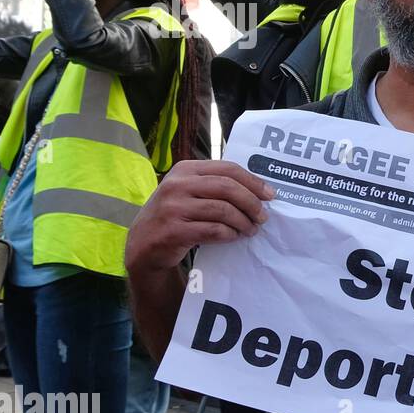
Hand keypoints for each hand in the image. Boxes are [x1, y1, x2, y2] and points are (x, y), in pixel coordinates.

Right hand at [124, 160, 274, 273]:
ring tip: (251, 229)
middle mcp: (177, 184)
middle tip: (263, 216)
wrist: (143, 244)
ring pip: (223, 210)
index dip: (253, 181)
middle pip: (228, 188)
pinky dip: (230, 234)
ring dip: (243, 222)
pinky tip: (235, 237)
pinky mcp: (174, 230)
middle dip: (251, 203)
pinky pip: (213, 230)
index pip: (227, 169)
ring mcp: (173, 207)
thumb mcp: (188, 191)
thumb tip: (259, 190)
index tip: (270, 195)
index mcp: (185, 169)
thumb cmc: (175, 215)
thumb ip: (215, 185)